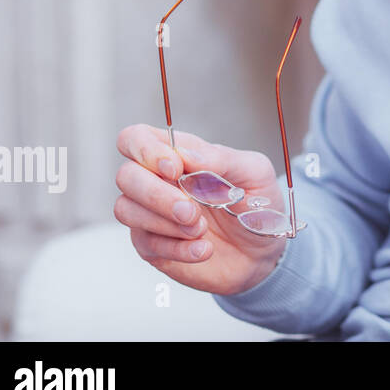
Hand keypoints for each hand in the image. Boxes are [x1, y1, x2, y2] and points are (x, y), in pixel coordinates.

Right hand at [115, 124, 289, 294]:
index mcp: (179, 154)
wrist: (264, 250)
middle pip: (126, 176)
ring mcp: (151, 215)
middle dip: (156, 194)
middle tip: (191, 211)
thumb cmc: (258, 204)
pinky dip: (177, 248)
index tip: (176, 169)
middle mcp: (158, 181)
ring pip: (126, 210)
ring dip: (165, 222)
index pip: (136, 139)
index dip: (147, 151)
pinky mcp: (154, 246)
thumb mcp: (255, 173)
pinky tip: (203, 249)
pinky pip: (146, 244)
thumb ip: (221, 159)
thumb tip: (184, 154)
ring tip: (201, 230)